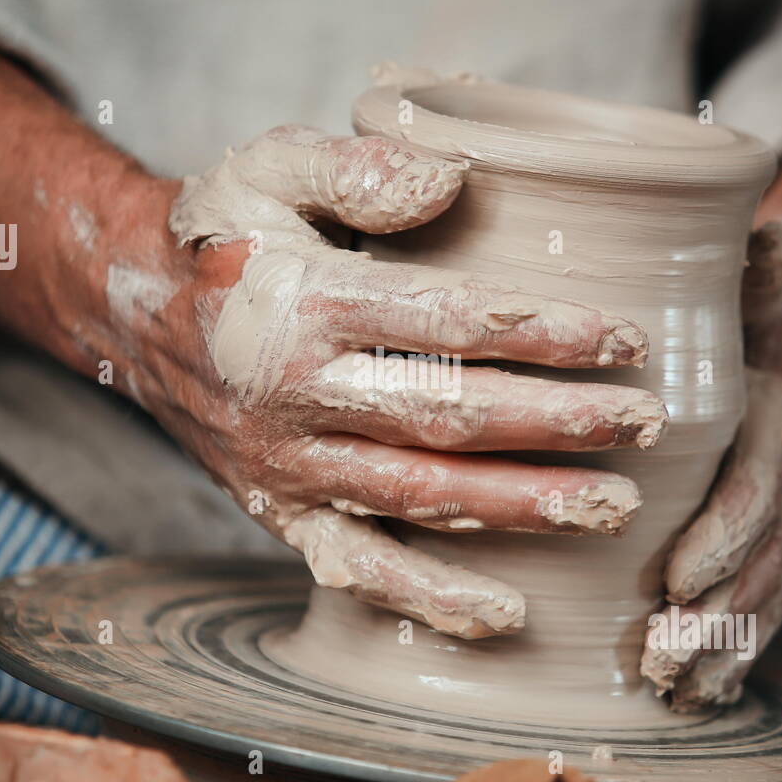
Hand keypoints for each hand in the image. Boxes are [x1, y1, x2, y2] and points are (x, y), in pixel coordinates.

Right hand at [121, 126, 667, 638]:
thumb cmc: (223, 235)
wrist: (134, 314)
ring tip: (615, 507)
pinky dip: (429, 599)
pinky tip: (505, 615)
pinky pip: (357, 568)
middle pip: (450, 419)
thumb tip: (455, 180)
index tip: (626, 338)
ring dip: (524, 506)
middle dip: (558, 424)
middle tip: (647, 423)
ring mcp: (289, 467)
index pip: (446, 324)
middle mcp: (296, 396)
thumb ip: (356, 167)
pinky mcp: (281, 512)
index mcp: (302, 305)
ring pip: (423, 497)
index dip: (544, 335)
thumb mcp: (267, 166)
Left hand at [641, 217, 781, 709]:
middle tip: (661, 660)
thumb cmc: (754, 282)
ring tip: (676, 690)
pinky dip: (740, 648)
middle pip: (765, 550)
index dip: (726, 531)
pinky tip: (702, 691)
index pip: (762, 476)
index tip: (678, 581)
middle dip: (715, 612)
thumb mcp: (754, 253)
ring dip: (724, 644)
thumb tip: (761, 236)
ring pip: (767, 585)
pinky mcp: (775, 529)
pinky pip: (768, 596)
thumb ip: (748, 253)